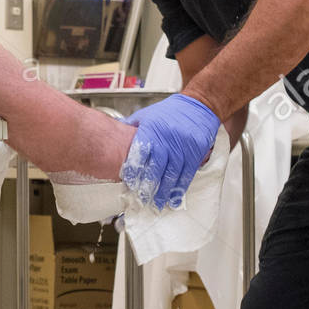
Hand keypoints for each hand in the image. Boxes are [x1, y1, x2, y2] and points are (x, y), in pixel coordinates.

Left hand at [121, 93, 220, 208]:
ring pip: (172, 174)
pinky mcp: (196, 152)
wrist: (199, 105)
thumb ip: (130, 126)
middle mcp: (167, 139)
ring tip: (156, 203)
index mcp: (152, 129)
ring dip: (164, 192)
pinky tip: (174, 198)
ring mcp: (183, 146)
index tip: (130, 183)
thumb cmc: (171, 111)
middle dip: (148, 186)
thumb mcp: (147, 114)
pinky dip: (180, 188)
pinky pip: (187, 174)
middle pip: (156, 167)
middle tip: (142, 200)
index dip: (134, 170)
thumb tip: (110, 135)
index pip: (140, 153)